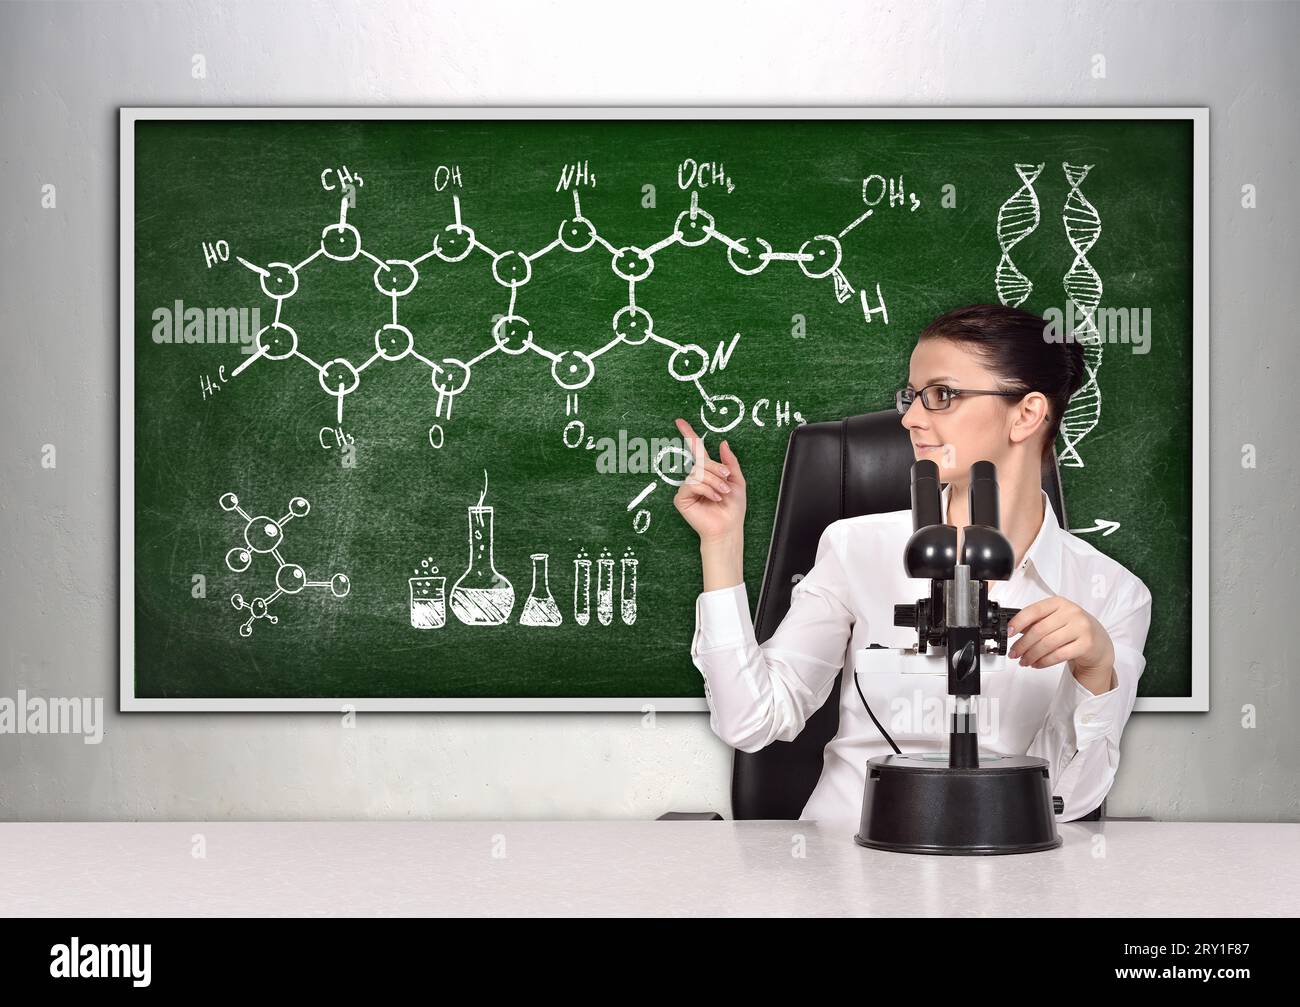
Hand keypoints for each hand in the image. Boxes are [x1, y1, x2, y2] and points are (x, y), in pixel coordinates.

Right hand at [671, 417, 746, 542]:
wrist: (728, 527)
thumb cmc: (733, 508)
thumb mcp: (737, 480)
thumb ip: (730, 462)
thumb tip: (723, 443)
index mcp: (707, 472)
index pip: (696, 450)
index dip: (689, 435)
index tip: (680, 421)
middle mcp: (695, 478)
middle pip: (702, 463)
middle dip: (717, 471)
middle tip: (727, 484)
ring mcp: (687, 488)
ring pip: (698, 473)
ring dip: (714, 482)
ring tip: (722, 494)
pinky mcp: (681, 498)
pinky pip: (692, 484)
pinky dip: (706, 490)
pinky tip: (713, 498)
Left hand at [1007, 595, 1114, 686]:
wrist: (1099, 641)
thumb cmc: (1072, 628)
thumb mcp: (1055, 619)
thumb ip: (1036, 622)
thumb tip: (1013, 630)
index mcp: (1059, 603)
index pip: (1034, 610)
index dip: (1018, 622)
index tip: (1009, 633)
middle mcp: (1071, 612)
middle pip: (1039, 630)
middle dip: (1022, 644)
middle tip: (1014, 653)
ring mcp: (1081, 627)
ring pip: (1048, 644)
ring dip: (1031, 655)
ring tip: (1024, 661)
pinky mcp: (1086, 644)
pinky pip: (1059, 655)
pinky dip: (1044, 662)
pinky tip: (1037, 664)